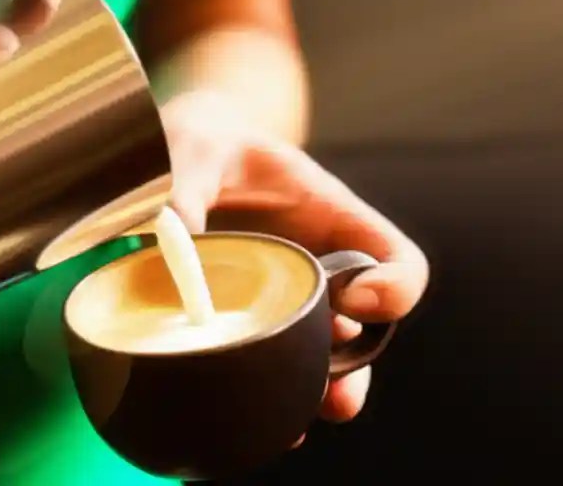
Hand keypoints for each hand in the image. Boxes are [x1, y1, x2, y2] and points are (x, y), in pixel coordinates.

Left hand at [159, 90, 428, 427]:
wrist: (169, 156)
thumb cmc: (197, 140)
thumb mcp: (192, 149)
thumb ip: (181, 187)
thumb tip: (165, 235)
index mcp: (331, 217)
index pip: (396, 259)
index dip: (396, 288)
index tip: (358, 301)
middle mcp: (317, 266)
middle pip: (366, 331)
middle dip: (355, 370)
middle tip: (335, 398)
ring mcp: (283, 297)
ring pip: (319, 359)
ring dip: (311, 391)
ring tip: (288, 421)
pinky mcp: (240, 319)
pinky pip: (264, 362)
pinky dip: (261, 389)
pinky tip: (241, 408)